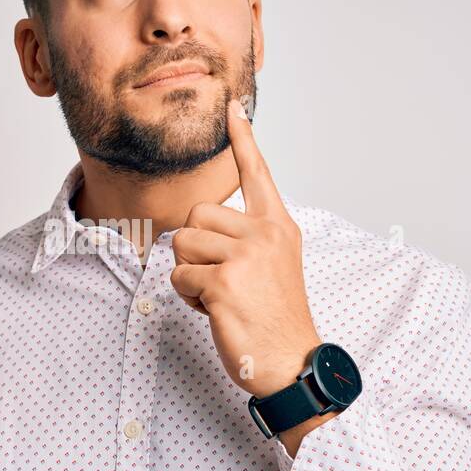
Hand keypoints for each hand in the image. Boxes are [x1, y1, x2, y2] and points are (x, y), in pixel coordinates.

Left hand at [170, 98, 320, 399]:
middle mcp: (265, 234)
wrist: (291, 363)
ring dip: (191, 274)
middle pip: (197, 214)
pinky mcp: (224, 281)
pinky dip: (188, 297)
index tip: (233, 107)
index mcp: (280, 226)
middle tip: (225, 281)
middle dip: (197, 250)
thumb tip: (203, 226)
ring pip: (182, 243)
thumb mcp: (275, 266)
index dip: (243, 140)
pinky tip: (217, 311)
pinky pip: (179, 276)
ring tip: (222, 296)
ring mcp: (246, 256)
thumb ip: (249, 238)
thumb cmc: (276, 319)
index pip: (257, 173)